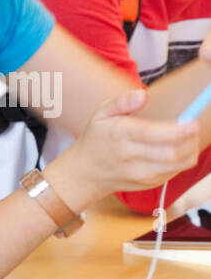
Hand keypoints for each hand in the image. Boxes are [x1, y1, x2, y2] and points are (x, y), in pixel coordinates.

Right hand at [61, 89, 199, 204]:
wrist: (85, 173)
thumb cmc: (97, 138)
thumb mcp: (100, 114)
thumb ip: (122, 101)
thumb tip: (143, 94)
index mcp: (120, 135)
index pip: (153, 135)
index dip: (178, 131)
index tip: (193, 124)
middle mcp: (130, 157)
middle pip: (171, 153)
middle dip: (190, 140)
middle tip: (194, 128)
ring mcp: (139, 174)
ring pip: (177, 165)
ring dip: (190, 151)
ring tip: (189, 139)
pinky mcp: (147, 184)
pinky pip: (174, 172)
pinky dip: (182, 160)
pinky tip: (177, 150)